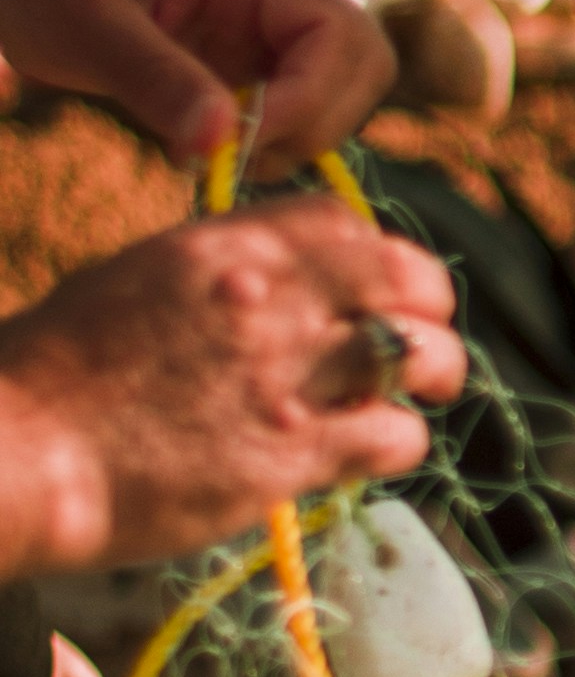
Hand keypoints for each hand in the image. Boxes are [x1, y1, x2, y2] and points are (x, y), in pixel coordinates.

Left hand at [0, 0, 389, 168]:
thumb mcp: (83, 22)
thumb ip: (154, 78)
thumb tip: (221, 145)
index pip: (338, 29)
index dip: (312, 96)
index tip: (241, 141)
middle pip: (358, 63)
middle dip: (315, 121)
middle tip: (234, 156)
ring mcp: (260, 23)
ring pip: (335, 91)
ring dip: (293, 137)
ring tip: (212, 156)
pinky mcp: (241, 57)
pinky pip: (290, 105)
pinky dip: (265, 140)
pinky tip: (204, 150)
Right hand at [0, 203, 461, 568]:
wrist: (23, 453)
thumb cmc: (53, 373)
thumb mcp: (132, 282)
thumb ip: (212, 274)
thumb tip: (262, 283)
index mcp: (223, 248)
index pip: (342, 221)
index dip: (372, 252)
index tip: (372, 283)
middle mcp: (269, 301)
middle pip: (408, 278)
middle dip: (428, 305)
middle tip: (422, 335)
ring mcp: (289, 378)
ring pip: (423, 356)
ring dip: (433, 374)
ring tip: (417, 394)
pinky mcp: (294, 455)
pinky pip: (396, 436)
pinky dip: (397, 443)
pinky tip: (372, 451)